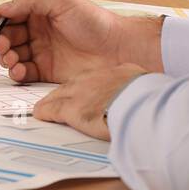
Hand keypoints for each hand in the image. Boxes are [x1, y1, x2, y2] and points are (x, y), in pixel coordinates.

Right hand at [0, 0, 163, 84]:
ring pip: (12, 55)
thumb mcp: (61, 1)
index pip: (10, 14)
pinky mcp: (47, 71)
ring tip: (12, 58)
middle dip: (0, 40)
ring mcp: (42, 52)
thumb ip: (30, 2)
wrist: (116, 49)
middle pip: (8, 36)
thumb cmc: (95, 22)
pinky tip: (20, 70)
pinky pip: (23, 73)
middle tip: (2, 45)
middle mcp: (38, 31)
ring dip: (6, 57)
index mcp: (40, 12)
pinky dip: (16, 72)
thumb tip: (5, 8)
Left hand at [33, 64, 148, 139]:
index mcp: (111, 74)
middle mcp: (92, 80)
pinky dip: (44, 113)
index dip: (83, 90)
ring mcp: (80, 93)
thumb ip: (131, 88)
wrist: (143, 103)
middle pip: (69, 86)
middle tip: (57, 103)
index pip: (89, 80)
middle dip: (63, 95)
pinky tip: (40, 115)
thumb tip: (137, 95)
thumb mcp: (141, 84)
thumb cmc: (148, 97)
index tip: (83, 96)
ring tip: (45, 109)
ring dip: (51, 103)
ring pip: (56, 96)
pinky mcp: (72, 110)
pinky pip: (50, 110)